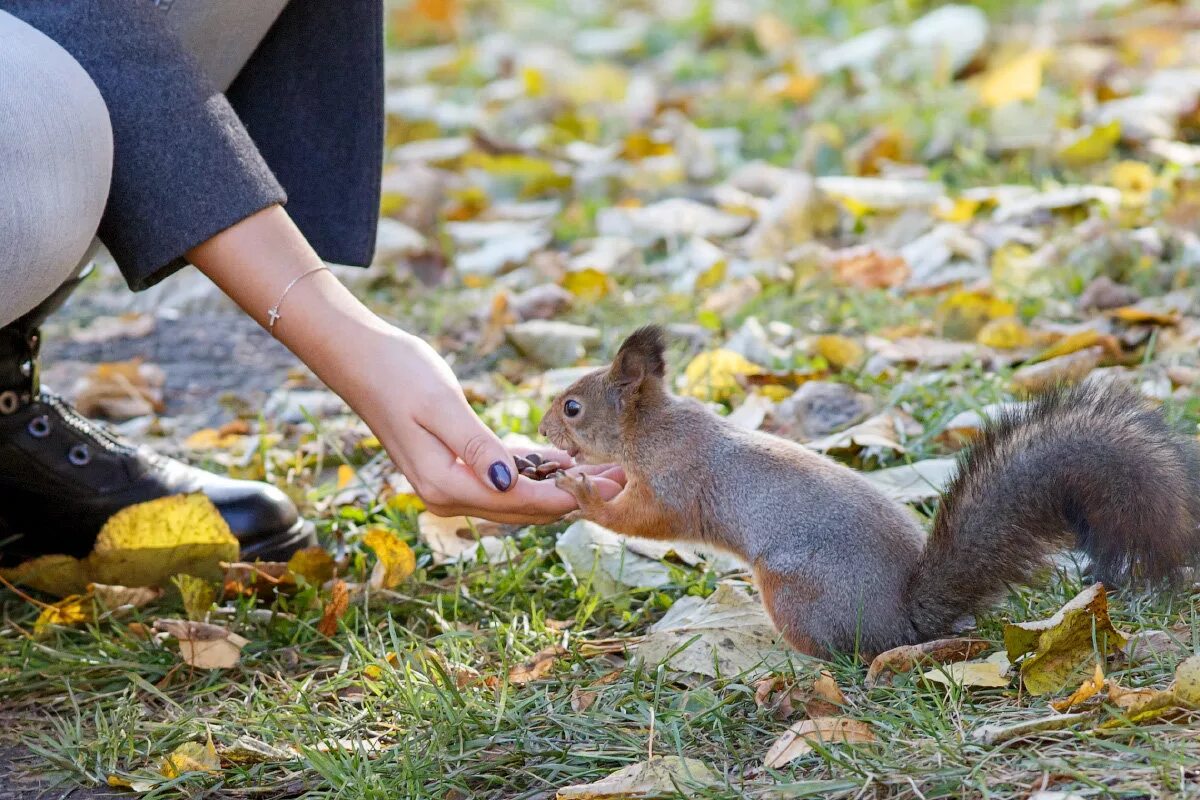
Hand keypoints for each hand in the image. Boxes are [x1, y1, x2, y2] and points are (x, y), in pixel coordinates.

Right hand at [351, 328, 624, 523]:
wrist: (358, 357)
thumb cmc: (398, 373)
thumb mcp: (441, 405)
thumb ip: (477, 447)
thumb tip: (511, 482)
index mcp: (444, 484)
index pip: (519, 502)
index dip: (567, 497)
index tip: (608, 489)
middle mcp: (446, 494)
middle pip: (521, 507)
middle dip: (572, 496)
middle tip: (619, 480)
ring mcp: (447, 484)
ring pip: (514, 496)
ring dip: (557, 485)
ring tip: (601, 470)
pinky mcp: (450, 467)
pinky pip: (500, 479)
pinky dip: (531, 472)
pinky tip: (559, 461)